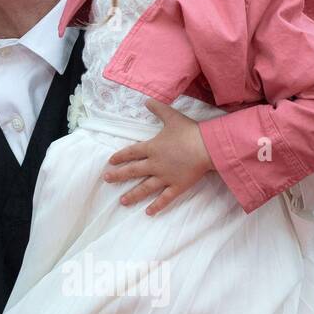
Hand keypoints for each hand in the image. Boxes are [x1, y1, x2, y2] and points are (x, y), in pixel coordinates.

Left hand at [103, 98, 213, 213]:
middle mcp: (155, 164)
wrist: (206, 147)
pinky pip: (164, 198)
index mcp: (152, 148)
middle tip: (107, 180)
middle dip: (118, 176)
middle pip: (133, 171)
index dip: (120, 157)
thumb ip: (158, 109)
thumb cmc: (189, 131)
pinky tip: (148, 213)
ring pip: (145, 188)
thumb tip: (146, 101)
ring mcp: (165, 177)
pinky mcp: (177, 186)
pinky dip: (156, 206)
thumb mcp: (172, 116)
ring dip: (132, 195)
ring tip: (122, 201)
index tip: (110, 162)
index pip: (131, 153)